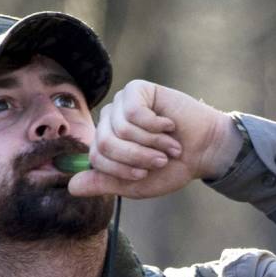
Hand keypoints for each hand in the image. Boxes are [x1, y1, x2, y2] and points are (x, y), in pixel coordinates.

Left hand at [67, 79, 242, 200]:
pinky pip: (134, 112)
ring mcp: (121, 104)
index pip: (96, 158)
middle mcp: (109, 122)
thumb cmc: (171, 168)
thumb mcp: (135, 185)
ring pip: (121, 129)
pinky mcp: (136, 90)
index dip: (122, 170)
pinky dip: (155, 125)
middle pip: (106, 143)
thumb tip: (71, 187)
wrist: (204, 151)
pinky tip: (168, 124)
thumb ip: (104, 184)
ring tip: (169, 144)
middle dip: (136, 157)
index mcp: (105, 144)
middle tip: (160, 160)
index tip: (145, 173)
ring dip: (151, 142)